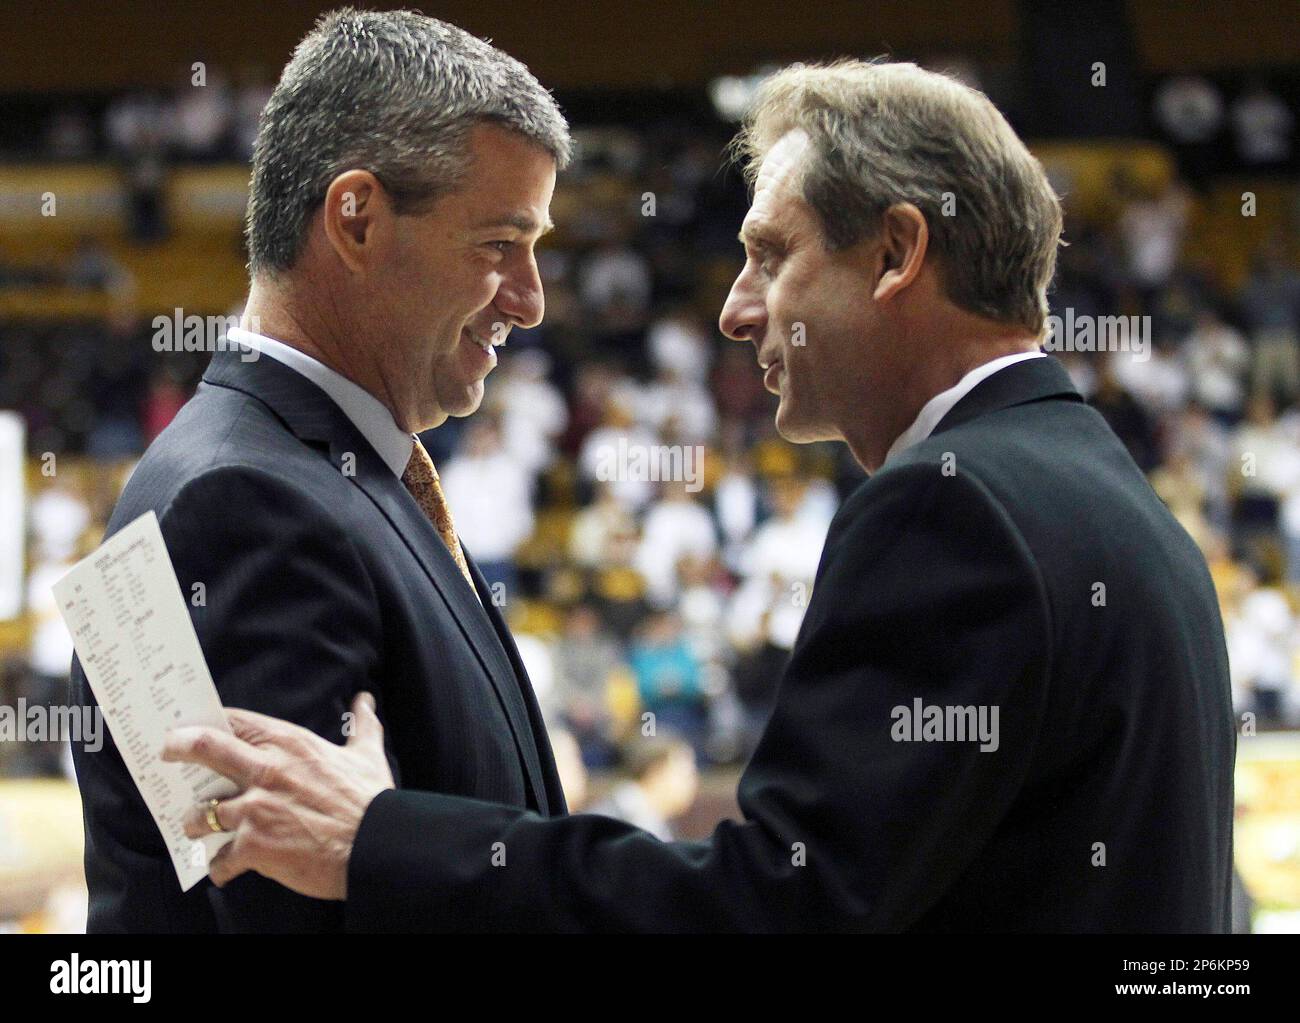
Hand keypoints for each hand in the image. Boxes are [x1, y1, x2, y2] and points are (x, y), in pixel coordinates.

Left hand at [161, 691, 393, 899]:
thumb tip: (365, 700)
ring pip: (201, 813)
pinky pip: (219, 860)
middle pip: (204, 748)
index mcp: (290, 744)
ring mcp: (255, 810)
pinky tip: (226, 868)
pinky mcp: (253, 847)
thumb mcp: (366, 755)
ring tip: (199, 829)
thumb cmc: (371, 800)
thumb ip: (362, 726)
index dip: (210, 721)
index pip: (236, 721)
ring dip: (196, 823)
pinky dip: (220, 866)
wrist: (375, 846)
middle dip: (177, 748)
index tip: (195, 725)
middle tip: (165, 752)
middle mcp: (266, 771)